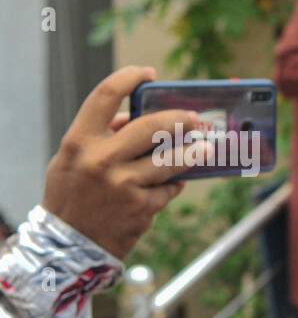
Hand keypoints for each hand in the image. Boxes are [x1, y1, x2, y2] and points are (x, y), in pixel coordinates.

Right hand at [41, 65, 203, 258]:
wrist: (70, 245)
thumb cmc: (73, 195)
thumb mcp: (73, 160)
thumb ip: (101, 136)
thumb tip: (133, 116)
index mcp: (80, 141)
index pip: (104, 96)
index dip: (128, 78)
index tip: (147, 73)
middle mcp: (102, 160)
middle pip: (151, 126)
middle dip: (179, 119)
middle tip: (195, 117)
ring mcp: (124, 184)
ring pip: (171, 160)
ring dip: (194, 153)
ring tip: (207, 148)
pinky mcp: (142, 207)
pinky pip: (168, 188)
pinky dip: (172, 185)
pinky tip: (170, 185)